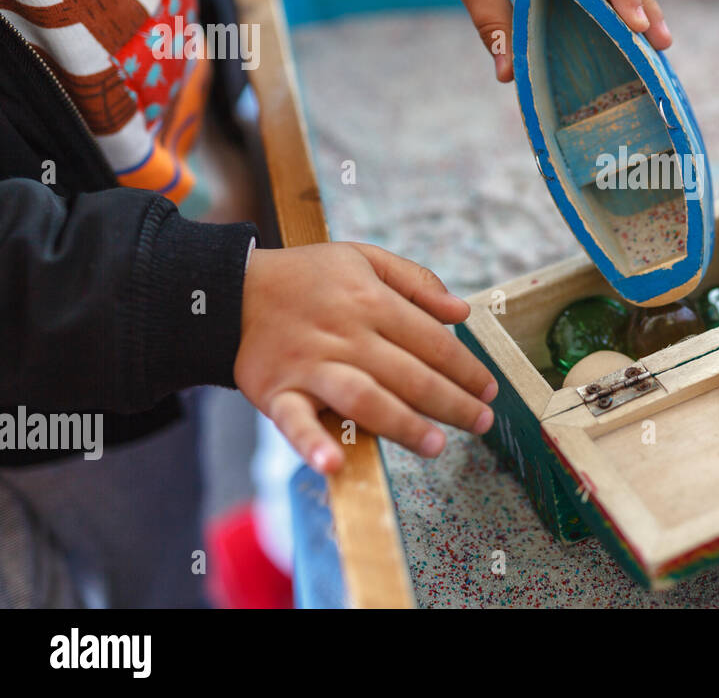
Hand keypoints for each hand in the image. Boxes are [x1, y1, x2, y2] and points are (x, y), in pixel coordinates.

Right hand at [234, 242, 496, 473]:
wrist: (226, 292)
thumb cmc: (305, 277)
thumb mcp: (362, 257)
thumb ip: (416, 281)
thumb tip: (461, 311)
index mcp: (371, 301)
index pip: (433, 341)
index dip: (467, 368)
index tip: (489, 390)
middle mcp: (346, 335)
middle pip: (410, 374)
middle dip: (452, 402)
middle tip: (482, 423)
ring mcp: (311, 365)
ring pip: (366, 399)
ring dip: (403, 425)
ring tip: (436, 445)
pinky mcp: (277, 392)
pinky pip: (295, 422)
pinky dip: (313, 443)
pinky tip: (334, 465)